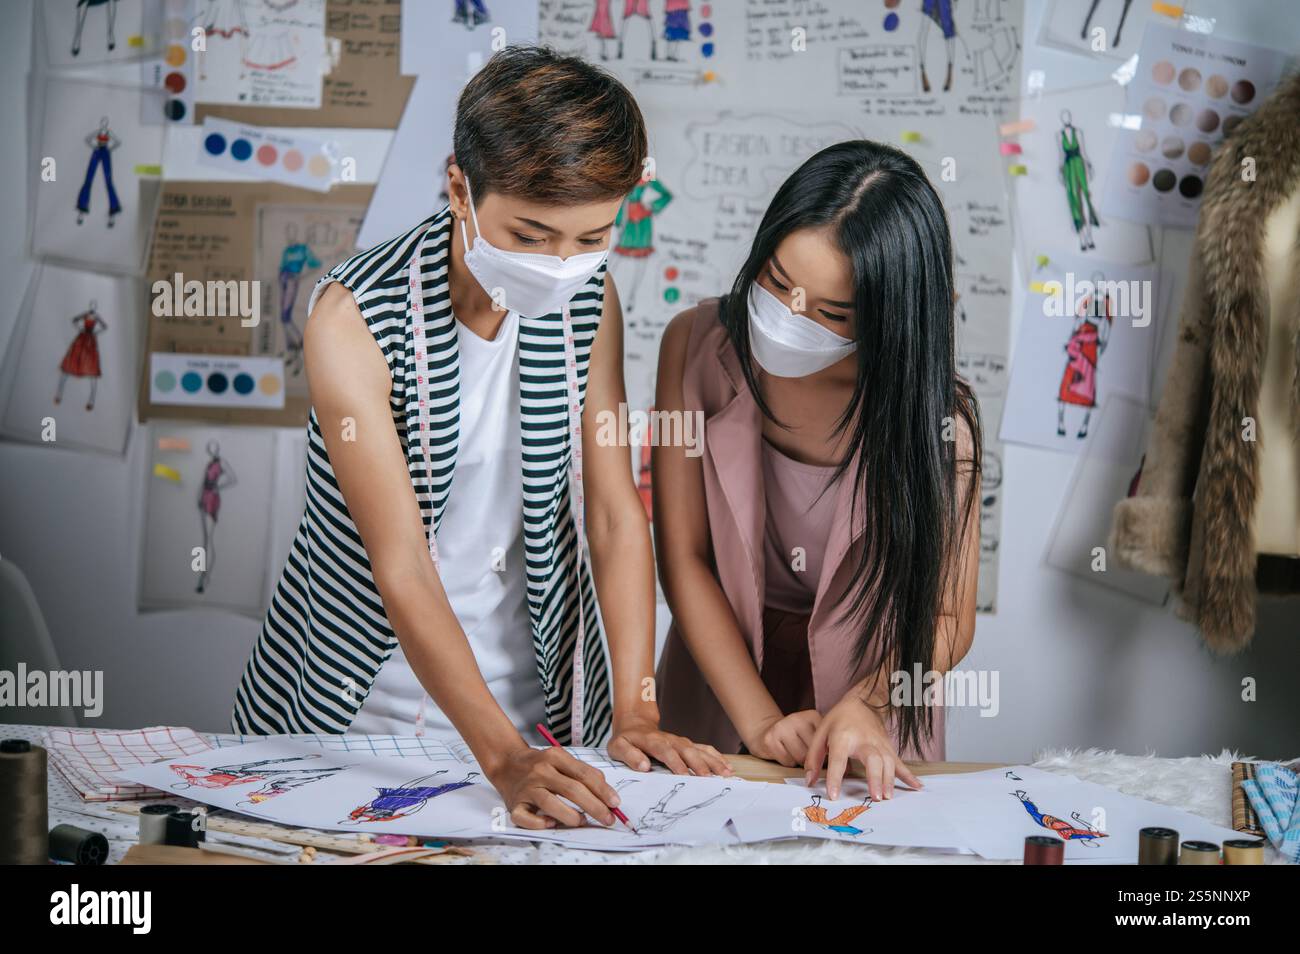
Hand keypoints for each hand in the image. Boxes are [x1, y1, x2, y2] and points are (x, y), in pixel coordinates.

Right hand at [487, 746, 620, 829]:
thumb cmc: (540, 765)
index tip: (615, 803)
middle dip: (594, 807)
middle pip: (572, 789)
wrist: (506, 762)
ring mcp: (526, 787)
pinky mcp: (514, 803)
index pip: (584, 774)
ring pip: (551, 804)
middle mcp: (541, 770)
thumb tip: (605, 792)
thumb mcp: (561, 760)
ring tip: (582, 822)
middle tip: (608, 819)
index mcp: (555, 756)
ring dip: (571, 816)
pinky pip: (526, 818)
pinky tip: (552, 823)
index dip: (603, 790)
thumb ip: (582, 772)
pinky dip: (540, 823)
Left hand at [608, 712, 732, 776]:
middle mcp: (670, 740)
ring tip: (726, 772)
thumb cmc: (626, 739)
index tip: (684, 775)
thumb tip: (643, 766)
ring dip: (713, 761)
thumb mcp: (618, 747)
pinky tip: (727, 765)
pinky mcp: (686, 744)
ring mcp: (680, 741)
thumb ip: (629, 755)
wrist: (634, 723)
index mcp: (652, 741)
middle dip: (699, 764)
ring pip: (699, 750)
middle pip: (687, 751)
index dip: (675, 763)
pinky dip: (716, 756)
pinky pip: (703, 749)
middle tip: (710, 778)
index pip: (665, 752)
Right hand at [744, 709, 820, 766]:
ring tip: (794, 751)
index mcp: (812, 715)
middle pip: (813, 752)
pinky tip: (784, 752)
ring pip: (801, 758)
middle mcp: (797, 718)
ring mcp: (782, 727)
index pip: (826, 742)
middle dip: (810, 758)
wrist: (768, 730)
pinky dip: (787, 762)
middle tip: (804, 752)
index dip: (824, 753)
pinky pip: (787, 761)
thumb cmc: (795, 736)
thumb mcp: (813, 732)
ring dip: (799, 761)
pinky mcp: (769, 739)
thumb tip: (834, 761)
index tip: (822, 755)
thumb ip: (825, 742)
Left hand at [803, 696, 921, 800]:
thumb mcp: (821, 732)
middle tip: (875, 798)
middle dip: (875, 778)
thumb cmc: (839, 720)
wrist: (863, 702)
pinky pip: (900, 762)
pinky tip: (917, 786)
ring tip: (888, 798)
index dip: (835, 777)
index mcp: (843, 736)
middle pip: (873, 759)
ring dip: (890, 780)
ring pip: (888, 762)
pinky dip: (909, 775)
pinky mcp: (889, 748)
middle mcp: (864, 740)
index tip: (834, 796)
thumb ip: (813, 757)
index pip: (839, 758)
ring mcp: (880, 744)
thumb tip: (810, 781)